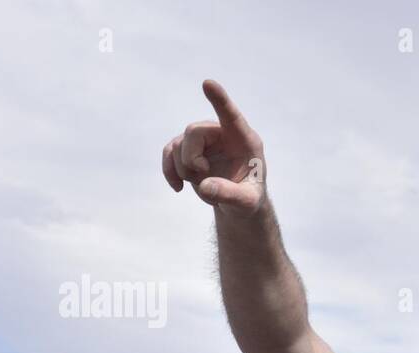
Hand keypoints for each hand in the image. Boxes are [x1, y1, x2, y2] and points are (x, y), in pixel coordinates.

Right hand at [162, 79, 265, 212]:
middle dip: (191, 158)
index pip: (231, 115)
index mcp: (245, 140)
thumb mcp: (246, 202)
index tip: (207, 83)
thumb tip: (205, 186)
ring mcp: (204, 139)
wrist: (237, 203)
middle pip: (194, 132)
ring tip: (201, 186)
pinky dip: (169, 170)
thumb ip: (230, 194)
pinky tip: (178, 187)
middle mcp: (223, 134)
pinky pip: (169, 152)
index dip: (219, 99)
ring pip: (179, 143)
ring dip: (183, 169)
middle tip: (201, 179)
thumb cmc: (248, 199)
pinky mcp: (189, 148)